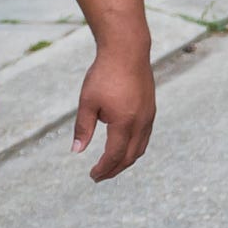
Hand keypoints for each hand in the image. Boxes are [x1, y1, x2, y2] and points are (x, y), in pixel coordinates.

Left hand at [72, 43, 156, 180]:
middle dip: (115, 169)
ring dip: (126, 160)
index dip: (103, 169)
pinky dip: (134, 147)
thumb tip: (76, 151)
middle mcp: (141, 123)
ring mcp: (149, 116)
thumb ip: (83, 128)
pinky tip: (123, 145)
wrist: (127, 51)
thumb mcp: (88, 102)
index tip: (92, 176)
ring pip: (140, 148)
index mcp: (124, 123)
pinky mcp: (151, 109)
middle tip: (99, 176)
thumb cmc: (104, 74)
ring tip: (111, 165)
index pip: (114, 155)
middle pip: (130, 157)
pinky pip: (145, 137)